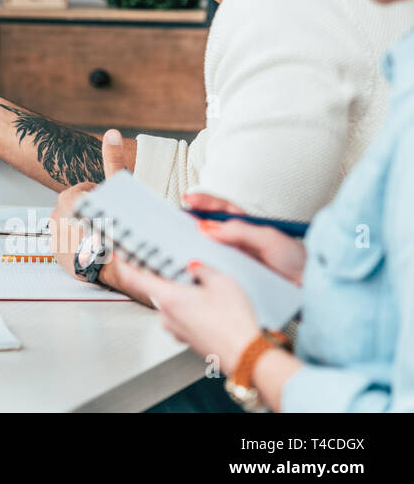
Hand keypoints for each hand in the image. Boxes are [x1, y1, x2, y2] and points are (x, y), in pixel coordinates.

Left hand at [48, 131, 123, 278]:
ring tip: (102, 241)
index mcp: (68, 197)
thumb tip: (112, 132)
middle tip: (109, 228)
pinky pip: (67, 245)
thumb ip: (114, 160)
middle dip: (93, 216)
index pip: (88, 192)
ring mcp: (54, 235)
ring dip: (85, 231)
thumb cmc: (116, 227)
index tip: (113, 212)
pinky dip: (78, 247)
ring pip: (73, 227)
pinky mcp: (55, 254)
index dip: (104, 201)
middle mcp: (55, 214)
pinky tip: (92, 250)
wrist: (113, 265)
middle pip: (79, 210)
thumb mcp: (118, 189)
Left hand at [117, 258, 261, 371]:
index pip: (134, 278)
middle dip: (171, 281)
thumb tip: (194, 267)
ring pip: (173, 305)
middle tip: (188, 274)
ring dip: (185, 298)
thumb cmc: (233, 323)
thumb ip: (202, 270)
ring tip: (210, 296)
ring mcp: (176, 329)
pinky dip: (194, 312)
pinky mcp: (186, 338)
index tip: (114, 255)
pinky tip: (213, 311)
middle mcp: (166, 315)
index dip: (122, 264)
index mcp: (168, 297)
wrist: (246, 355)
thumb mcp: (222, 282)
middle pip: (158, 290)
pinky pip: (184, 318)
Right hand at [183, 193, 307, 284]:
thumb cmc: (296, 258)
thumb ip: (240, 231)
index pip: (219, 208)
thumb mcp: (268, 238)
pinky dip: (203, 266)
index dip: (203, 201)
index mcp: (245, 223)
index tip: (188, 197)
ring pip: (208, 247)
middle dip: (189, 222)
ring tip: (179, 243)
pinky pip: (213, 267)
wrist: (309, 286)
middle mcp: (237, 239)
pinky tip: (195, 267)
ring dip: (193, 245)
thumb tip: (210, 228)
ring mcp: (234, 256)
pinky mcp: (233, 274)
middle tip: (174, 222)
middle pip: (207, 227)